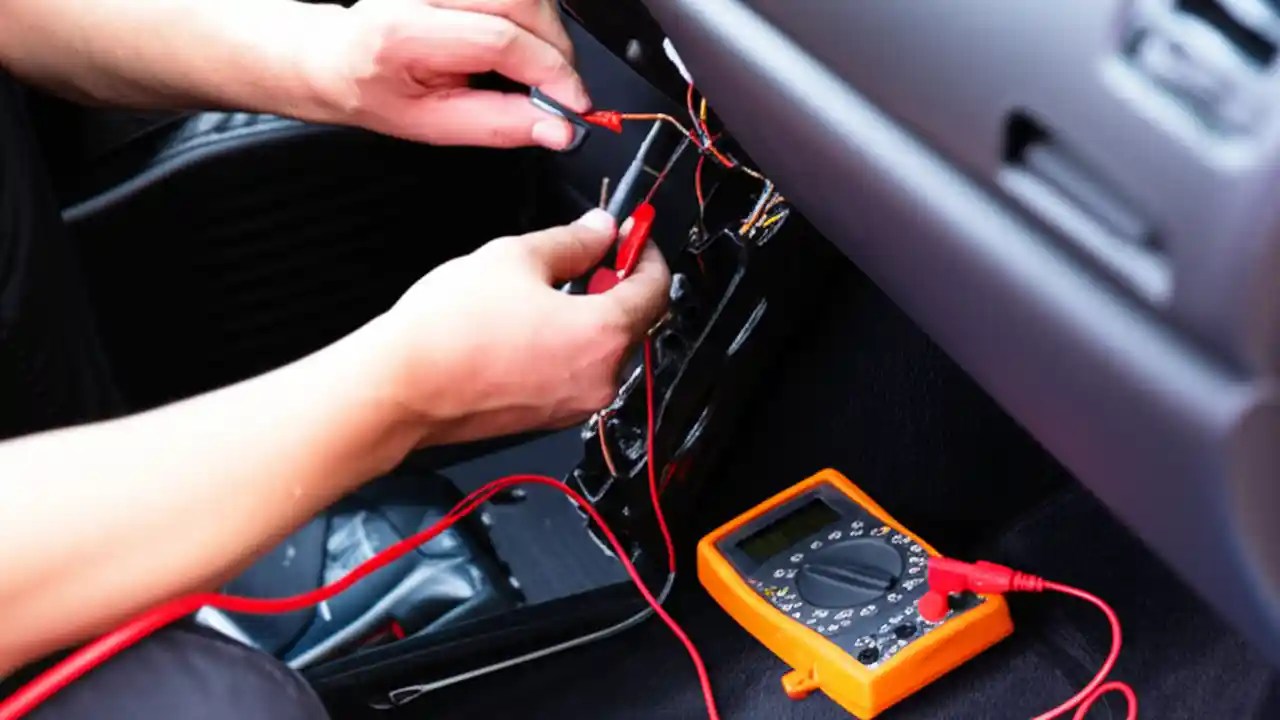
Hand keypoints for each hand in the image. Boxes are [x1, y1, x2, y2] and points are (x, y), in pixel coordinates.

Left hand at [310, 0, 588, 148]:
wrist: (337, 57)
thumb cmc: (375, 91)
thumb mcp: (432, 125)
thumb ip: (497, 125)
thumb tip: (556, 130)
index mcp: (406, 32)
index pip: (500, 40)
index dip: (550, 73)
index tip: (575, 106)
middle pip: (523, 2)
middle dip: (558, 50)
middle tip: (564, 91)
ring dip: (549, 33)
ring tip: (541, 72)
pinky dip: (533, 19)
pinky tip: (524, 46)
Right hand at [374, 209, 670, 444]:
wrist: (401, 388)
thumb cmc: (449, 330)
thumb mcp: (516, 257)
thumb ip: (571, 241)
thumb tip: (599, 231)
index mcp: (603, 334)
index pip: (655, 287)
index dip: (646, 252)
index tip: (634, 234)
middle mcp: (600, 377)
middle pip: (637, 321)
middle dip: (622, 283)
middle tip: (598, 253)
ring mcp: (575, 404)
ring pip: (607, 349)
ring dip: (596, 314)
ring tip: (559, 284)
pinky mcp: (549, 417)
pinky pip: (578, 372)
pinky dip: (572, 343)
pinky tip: (538, 321)